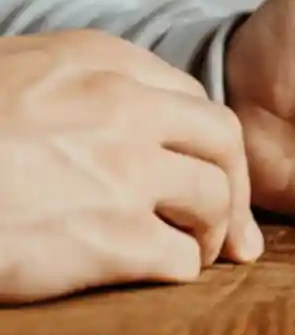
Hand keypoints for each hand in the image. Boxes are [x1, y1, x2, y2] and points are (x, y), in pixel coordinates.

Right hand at [0, 31, 260, 303]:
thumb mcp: (12, 72)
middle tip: (227, 219)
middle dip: (233, 183)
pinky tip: (157, 272)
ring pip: (215, 200)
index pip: (192, 98)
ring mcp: (124, 172)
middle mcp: (124, 108)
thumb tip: (119, 101)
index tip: (207, 168)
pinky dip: (178, 270)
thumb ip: (75, 81)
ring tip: (190, 248)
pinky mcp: (112, 238)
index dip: (205, 141)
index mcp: (99, 61)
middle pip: (224, 142)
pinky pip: (180, 258)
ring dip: (210, 230)